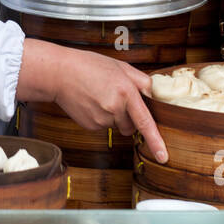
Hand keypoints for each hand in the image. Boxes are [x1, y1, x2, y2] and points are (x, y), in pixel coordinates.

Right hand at [18, 39, 168, 161]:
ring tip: (99, 96)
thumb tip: (154, 94)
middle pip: (132, 125)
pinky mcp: (90, 125)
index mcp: (126, 91)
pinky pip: (104, 126)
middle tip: (114, 96)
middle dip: (129, 116)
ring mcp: (101, 119)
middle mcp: (115, 108)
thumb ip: (141, 80)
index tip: (163, 156)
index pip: (145, 122)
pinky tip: (91, 102)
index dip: (156, 141)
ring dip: (113, 115)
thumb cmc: (89, 66)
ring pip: (117, 125)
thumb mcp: (120, 66)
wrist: (59, 74)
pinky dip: (100, 117)